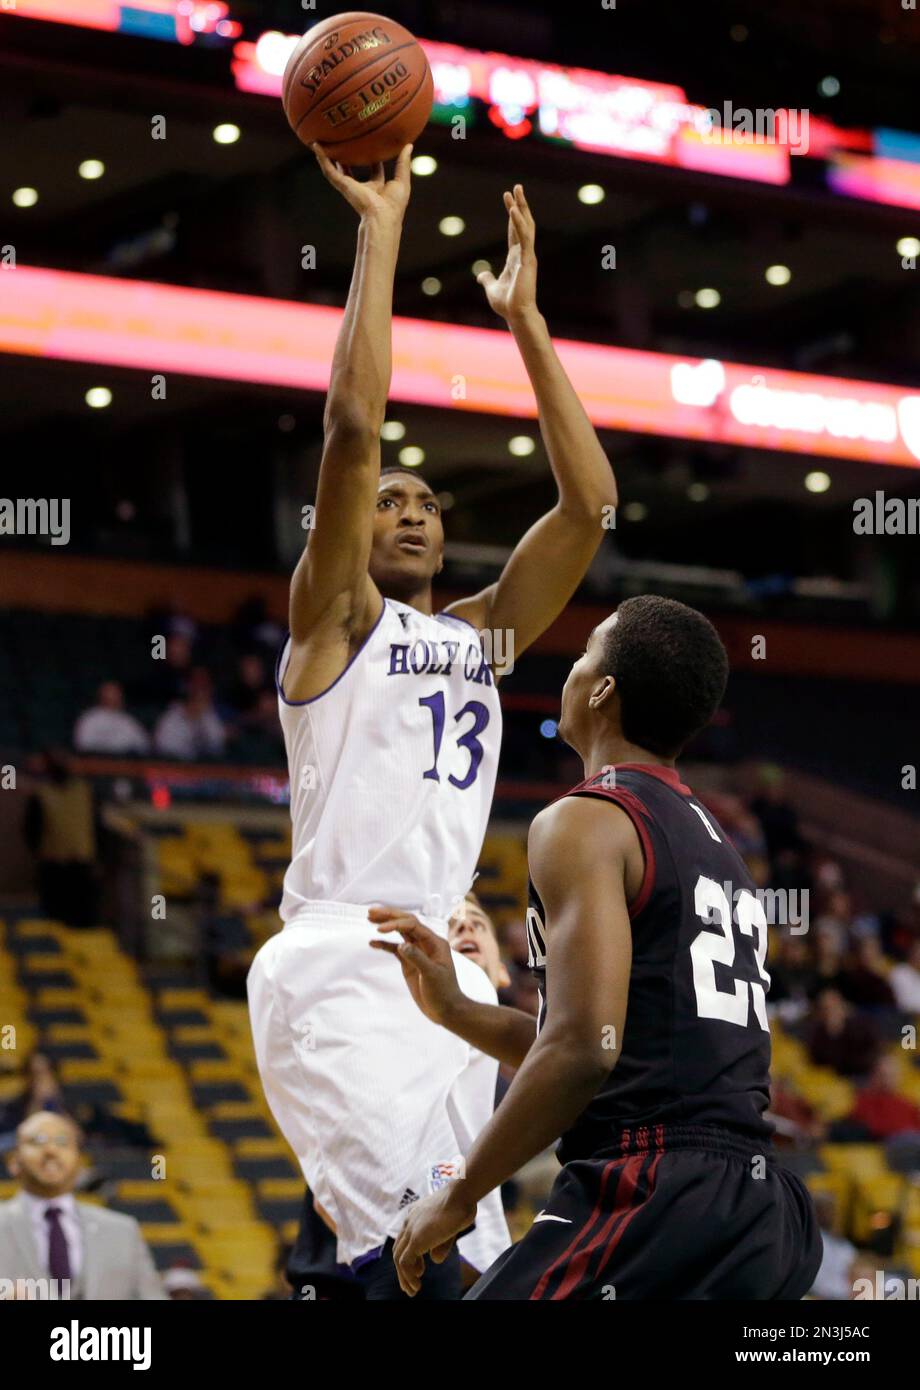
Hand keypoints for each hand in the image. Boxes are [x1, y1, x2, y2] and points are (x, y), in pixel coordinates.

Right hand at [312, 141, 412, 225]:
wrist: (382, 215)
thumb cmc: (394, 204)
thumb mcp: (402, 179)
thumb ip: (403, 162)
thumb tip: (408, 145)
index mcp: (377, 187)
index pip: (375, 170)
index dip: (374, 158)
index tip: (373, 145)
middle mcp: (361, 187)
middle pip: (352, 169)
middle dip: (348, 158)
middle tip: (345, 142)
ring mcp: (350, 186)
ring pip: (336, 169)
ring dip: (328, 157)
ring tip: (321, 142)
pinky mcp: (342, 185)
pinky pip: (329, 169)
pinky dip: (321, 158)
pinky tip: (315, 146)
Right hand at [368, 907, 464, 1025]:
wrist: (446, 1010)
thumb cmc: (444, 992)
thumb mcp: (432, 975)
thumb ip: (417, 958)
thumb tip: (402, 945)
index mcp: (435, 942)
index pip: (413, 925)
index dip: (396, 924)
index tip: (380, 929)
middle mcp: (426, 943)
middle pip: (406, 923)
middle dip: (389, 916)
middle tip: (371, 911)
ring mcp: (417, 952)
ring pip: (400, 933)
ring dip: (386, 925)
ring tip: (369, 918)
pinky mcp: (409, 962)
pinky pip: (395, 948)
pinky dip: (384, 944)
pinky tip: (372, 943)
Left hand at [392, 1182, 476, 1295]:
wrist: (461, 1194)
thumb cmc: (461, 1205)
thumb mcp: (449, 1227)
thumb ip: (440, 1243)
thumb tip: (434, 1260)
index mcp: (415, 1215)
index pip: (405, 1239)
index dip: (410, 1257)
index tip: (419, 1270)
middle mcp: (409, 1221)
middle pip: (399, 1250)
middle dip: (403, 1270)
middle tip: (410, 1286)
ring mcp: (411, 1230)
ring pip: (398, 1258)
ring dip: (404, 1277)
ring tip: (413, 1290)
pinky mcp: (416, 1240)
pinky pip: (405, 1263)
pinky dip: (408, 1276)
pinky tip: (417, 1284)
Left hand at [477, 183, 537, 321]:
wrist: (517, 314)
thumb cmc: (507, 303)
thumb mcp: (492, 288)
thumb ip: (487, 279)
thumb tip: (481, 275)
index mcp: (516, 257)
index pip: (514, 231)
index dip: (512, 215)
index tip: (509, 200)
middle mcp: (523, 253)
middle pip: (523, 223)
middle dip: (520, 204)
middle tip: (516, 187)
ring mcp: (527, 255)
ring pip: (526, 226)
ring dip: (521, 207)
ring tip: (516, 190)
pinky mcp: (527, 260)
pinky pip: (524, 238)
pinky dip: (519, 223)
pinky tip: (514, 210)